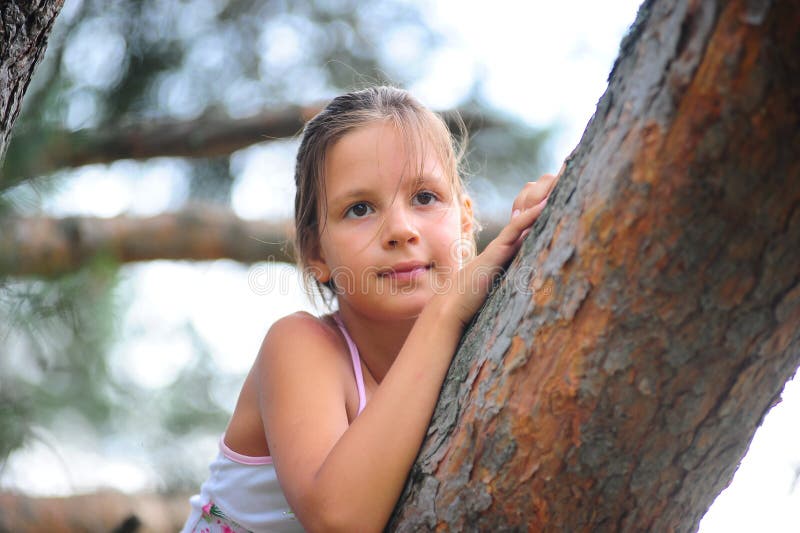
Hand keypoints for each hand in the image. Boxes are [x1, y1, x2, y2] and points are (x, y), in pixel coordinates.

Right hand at [445, 169, 561, 325]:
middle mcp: (507, 242)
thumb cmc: (474, 299)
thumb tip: (534, 283)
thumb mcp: (501, 284)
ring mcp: (502, 245)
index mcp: (509, 249)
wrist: (453, 306)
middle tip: (569, 173)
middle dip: (548, 193)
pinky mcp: (498, 251)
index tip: (564, 190)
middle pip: (529, 211)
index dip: (545, 205)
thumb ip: (513, 277)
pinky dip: (531, 216)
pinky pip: (516, 229)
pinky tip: (546, 204)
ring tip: (562, 178)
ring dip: (543, 197)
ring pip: (525, 215)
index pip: (530, 222)